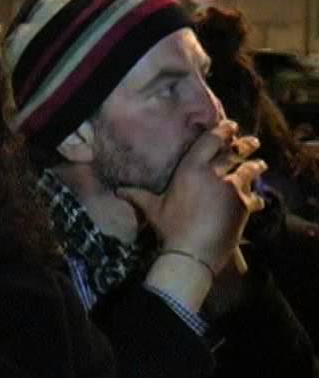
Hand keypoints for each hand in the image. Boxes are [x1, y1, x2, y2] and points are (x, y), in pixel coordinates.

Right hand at [118, 120, 266, 274]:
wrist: (193, 252)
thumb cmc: (170, 228)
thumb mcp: (153, 209)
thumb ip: (138, 196)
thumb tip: (118, 191)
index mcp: (190, 168)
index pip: (211, 140)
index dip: (223, 130)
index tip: (230, 126)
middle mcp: (213, 173)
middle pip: (235, 151)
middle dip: (245, 145)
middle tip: (251, 142)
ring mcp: (232, 187)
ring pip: (249, 170)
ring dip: (256, 166)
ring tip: (260, 165)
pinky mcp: (244, 204)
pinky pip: (255, 196)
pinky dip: (257, 197)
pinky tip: (258, 200)